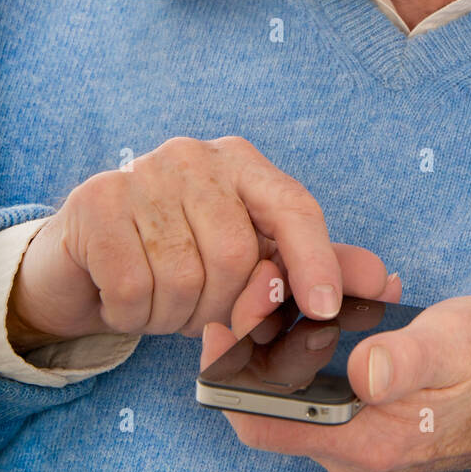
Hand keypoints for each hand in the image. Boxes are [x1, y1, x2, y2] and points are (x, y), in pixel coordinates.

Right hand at [6, 135, 399, 350]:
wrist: (86, 257)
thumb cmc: (180, 256)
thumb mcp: (251, 260)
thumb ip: (314, 266)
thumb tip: (384, 280)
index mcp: (242, 164)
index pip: (293, 206)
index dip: (315, 259)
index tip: (325, 310)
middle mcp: (195, 156)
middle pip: (238, 254)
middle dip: (224, 307)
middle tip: (204, 313)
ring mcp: (143, 172)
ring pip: (184, 277)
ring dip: (175, 316)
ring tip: (164, 304)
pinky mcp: (96, 202)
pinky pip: (133, 287)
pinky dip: (135, 315)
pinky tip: (129, 300)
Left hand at [202, 294, 470, 471]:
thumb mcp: (457, 344)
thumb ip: (406, 359)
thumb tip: (361, 369)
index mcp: (370, 441)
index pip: (266, 424)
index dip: (230, 377)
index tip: (221, 320)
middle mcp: (354, 455)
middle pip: (271, 407)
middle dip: (258, 341)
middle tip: (267, 281)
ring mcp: (359, 444)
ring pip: (292, 395)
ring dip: (286, 339)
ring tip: (300, 284)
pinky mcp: (368, 427)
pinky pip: (318, 392)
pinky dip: (313, 348)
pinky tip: (330, 307)